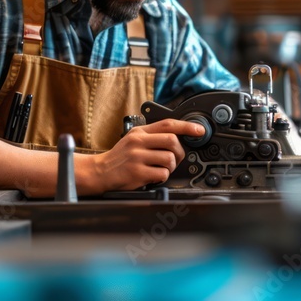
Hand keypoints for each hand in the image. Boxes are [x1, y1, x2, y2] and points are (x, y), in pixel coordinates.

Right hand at [90, 119, 204, 191]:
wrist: (100, 171)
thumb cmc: (120, 157)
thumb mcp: (133, 139)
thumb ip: (152, 135)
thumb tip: (178, 136)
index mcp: (140, 131)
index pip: (168, 124)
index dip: (187, 126)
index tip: (200, 130)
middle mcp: (138, 141)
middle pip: (172, 141)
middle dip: (179, 152)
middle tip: (175, 159)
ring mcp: (137, 157)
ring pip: (169, 159)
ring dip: (170, 167)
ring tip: (160, 169)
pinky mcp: (137, 172)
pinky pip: (162, 174)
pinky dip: (162, 177)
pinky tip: (153, 177)